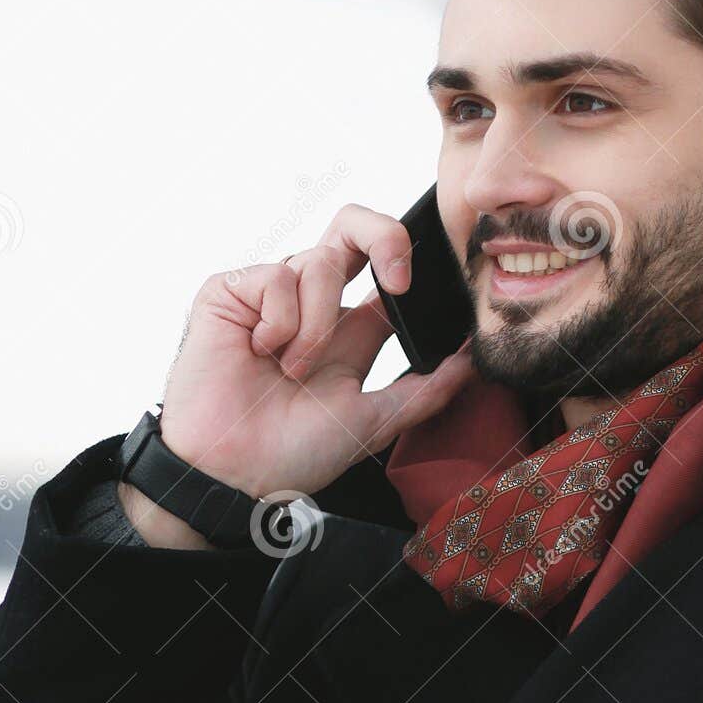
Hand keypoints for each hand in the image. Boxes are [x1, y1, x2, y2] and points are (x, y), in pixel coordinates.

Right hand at [153, 202, 474, 502]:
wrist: (230, 473)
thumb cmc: (291, 454)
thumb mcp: (374, 422)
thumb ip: (426, 391)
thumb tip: (472, 361)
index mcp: (348, 330)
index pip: (386, 268)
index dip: (409, 260)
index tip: (418, 289)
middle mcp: (312, 303)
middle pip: (354, 228)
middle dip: (386, 236)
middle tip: (398, 283)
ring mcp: (270, 295)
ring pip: (321, 262)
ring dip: (317, 325)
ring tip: (291, 370)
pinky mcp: (230, 292)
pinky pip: (277, 276)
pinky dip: (278, 320)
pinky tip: (259, 352)